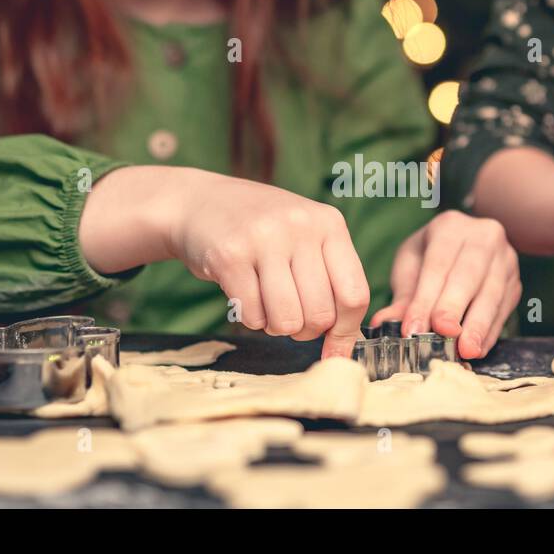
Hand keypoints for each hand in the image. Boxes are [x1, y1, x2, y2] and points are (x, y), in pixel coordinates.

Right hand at [79, 166, 370, 358]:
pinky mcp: (229, 256)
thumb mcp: (305, 240)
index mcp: (329, 224)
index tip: (333, 346)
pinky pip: (252, 316)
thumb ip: (330, 285)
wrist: (199, 202)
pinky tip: (244, 296)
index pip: (354, 294)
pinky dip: (250, 319)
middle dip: (305, 331)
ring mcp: (264, 239)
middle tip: (290, 318)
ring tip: (267, 306)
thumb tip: (343, 351)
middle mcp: (300, 227)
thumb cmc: (262, 233)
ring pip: (287, 321)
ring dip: (276, 327)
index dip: (345, 331)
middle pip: (321, 314)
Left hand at [370, 211, 521, 359]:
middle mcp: (483, 236)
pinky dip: (491, 331)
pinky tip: (479, 348)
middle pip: (469, 276)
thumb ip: (403, 295)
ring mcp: (505, 258)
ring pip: (492, 293)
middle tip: (444, 337)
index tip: (413, 330)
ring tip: (466, 350)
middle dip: (455, 309)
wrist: (465, 243)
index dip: (425, 299)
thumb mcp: (412, 265)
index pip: (437, 264)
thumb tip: (384, 322)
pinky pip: (504, 308)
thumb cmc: (431, 255)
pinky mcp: (515, 280)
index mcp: (450, 226)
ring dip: (479, 325)